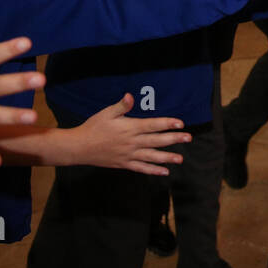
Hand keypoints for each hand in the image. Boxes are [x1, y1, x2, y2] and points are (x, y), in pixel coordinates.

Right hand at [70, 94, 190, 175]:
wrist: (79, 147)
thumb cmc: (93, 127)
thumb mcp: (106, 113)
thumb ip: (121, 106)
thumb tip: (130, 96)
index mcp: (129, 128)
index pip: (152, 125)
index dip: (167, 123)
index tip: (180, 123)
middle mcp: (131, 142)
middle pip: (156, 140)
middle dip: (174, 139)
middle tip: (188, 138)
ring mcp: (129, 155)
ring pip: (151, 156)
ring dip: (167, 157)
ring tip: (180, 158)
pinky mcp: (124, 164)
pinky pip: (142, 168)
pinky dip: (153, 170)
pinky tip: (165, 171)